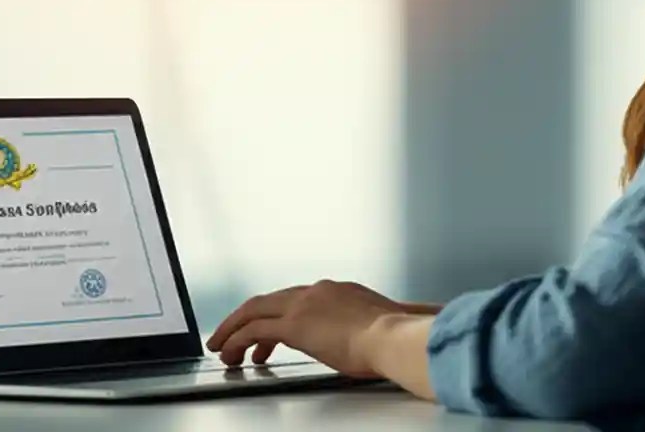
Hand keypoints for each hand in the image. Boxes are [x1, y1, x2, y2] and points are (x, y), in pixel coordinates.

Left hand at [205, 280, 405, 377]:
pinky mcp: (293, 325)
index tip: (272, 334)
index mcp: (338, 291)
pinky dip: (236, 339)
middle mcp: (317, 291)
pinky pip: (253, 330)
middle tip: (233, 337)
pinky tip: (230, 353)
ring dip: (234, 329)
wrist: (396, 338)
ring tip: (224, 349)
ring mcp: (303, 305)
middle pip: (269, 300)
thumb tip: (420, 319)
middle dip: (247, 319)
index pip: (297, 298)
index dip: (280, 315)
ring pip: (254, 311)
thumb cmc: (400, 337)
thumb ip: (391, 322)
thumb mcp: (392, 324)